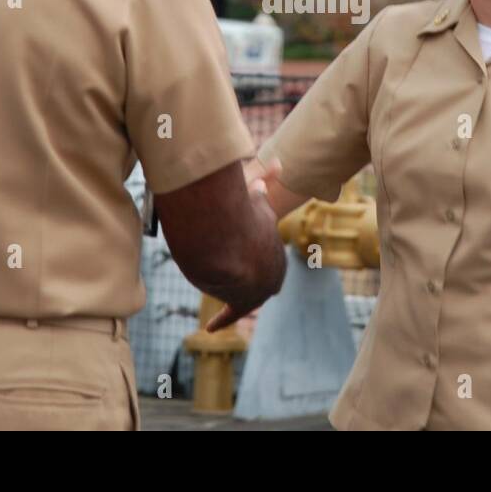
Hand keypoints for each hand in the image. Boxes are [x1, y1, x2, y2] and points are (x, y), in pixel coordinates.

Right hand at [204, 158, 285, 332]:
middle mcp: (273, 274)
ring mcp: (259, 290)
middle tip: (232, 281)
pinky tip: (210, 328)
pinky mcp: (241, 302)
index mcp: (275, 250)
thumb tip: (280, 163)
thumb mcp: (256, 198)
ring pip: (241, 294)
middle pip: (256, 280)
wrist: (231, 243)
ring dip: (230, 295)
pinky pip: (230, 314)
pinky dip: (221, 320)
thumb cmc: (241, 216)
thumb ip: (266, 183)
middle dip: (245, 281)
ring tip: (217, 296)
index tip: (246, 255)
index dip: (254, 254)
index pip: (266, 257)